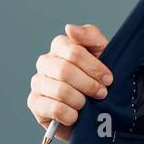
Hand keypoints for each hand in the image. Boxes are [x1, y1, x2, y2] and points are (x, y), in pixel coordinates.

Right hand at [27, 23, 112, 143]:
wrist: (97, 109)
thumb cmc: (99, 78)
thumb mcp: (104, 53)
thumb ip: (91, 36)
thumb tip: (69, 28)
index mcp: (61, 46)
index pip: (73, 51)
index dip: (94, 67)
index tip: (108, 79)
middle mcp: (45, 62)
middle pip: (65, 70)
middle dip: (88, 84)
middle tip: (102, 93)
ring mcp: (38, 82)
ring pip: (60, 90)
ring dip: (80, 100)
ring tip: (87, 105)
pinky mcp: (34, 103)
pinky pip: (53, 108)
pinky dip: (70, 114)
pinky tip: (76, 116)